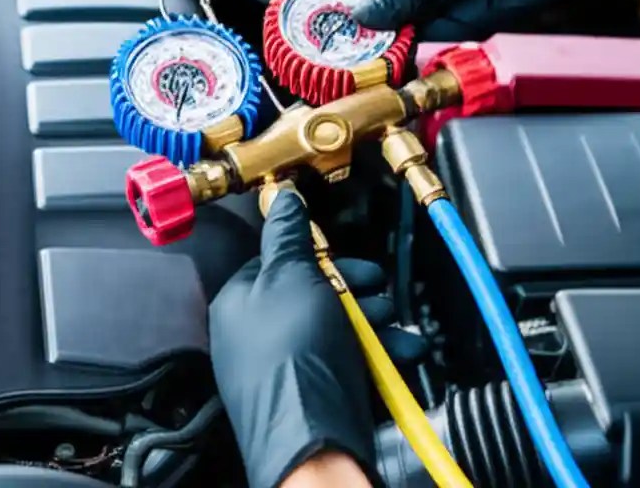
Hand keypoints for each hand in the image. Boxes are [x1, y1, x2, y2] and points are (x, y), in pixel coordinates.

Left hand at [209, 191, 425, 487]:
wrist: (315, 441)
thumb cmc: (293, 360)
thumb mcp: (293, 277)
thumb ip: (288, 236)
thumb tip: (282, 197)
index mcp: (240, 303)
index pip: (277, 261)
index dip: (317, 255)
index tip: (344, 256)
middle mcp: (258, 336)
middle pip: (314, 294)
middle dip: (355, 290)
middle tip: (376, 289)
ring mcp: (287, 369)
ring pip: (338, 329)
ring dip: (374, 322)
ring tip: (394, 326)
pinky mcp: (316, 395)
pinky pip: (350, 363)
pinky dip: (378, 355)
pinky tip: (399, 353)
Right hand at [350, 0, 625, 40]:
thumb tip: (360, 16)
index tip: (319, 19)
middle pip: (377, 13)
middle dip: (358, 31)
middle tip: (335, 51)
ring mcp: (439, 6)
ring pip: (399, 34)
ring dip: (382, 49)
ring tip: (359, 63)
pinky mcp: (462, 28)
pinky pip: (427, 46)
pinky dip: (410, 57)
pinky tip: (393, 64)